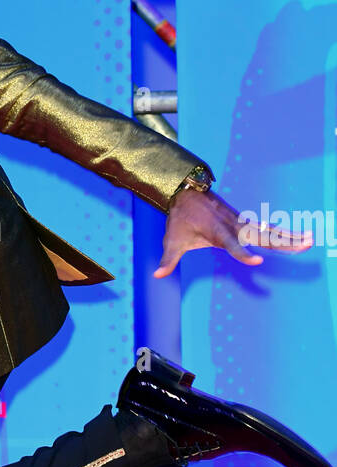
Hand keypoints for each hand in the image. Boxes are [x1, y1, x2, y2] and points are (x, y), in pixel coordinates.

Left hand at [153, 186, 312, 277]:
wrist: (187, 192)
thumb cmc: (180, 219)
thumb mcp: (172, 240)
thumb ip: (168, 259)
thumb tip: (156, 274)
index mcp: (217, 231)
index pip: (232, 245)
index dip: (243, 254)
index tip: (257, 261)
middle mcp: (233, 226)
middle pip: (261, 236)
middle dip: (283, 242)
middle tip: (304, 245)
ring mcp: (241, 223)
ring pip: (269, 231)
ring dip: (289, 236)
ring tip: (310, 240)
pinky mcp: (244, 222)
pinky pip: (266, 228)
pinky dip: (282, 233)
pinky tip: (299, 237)